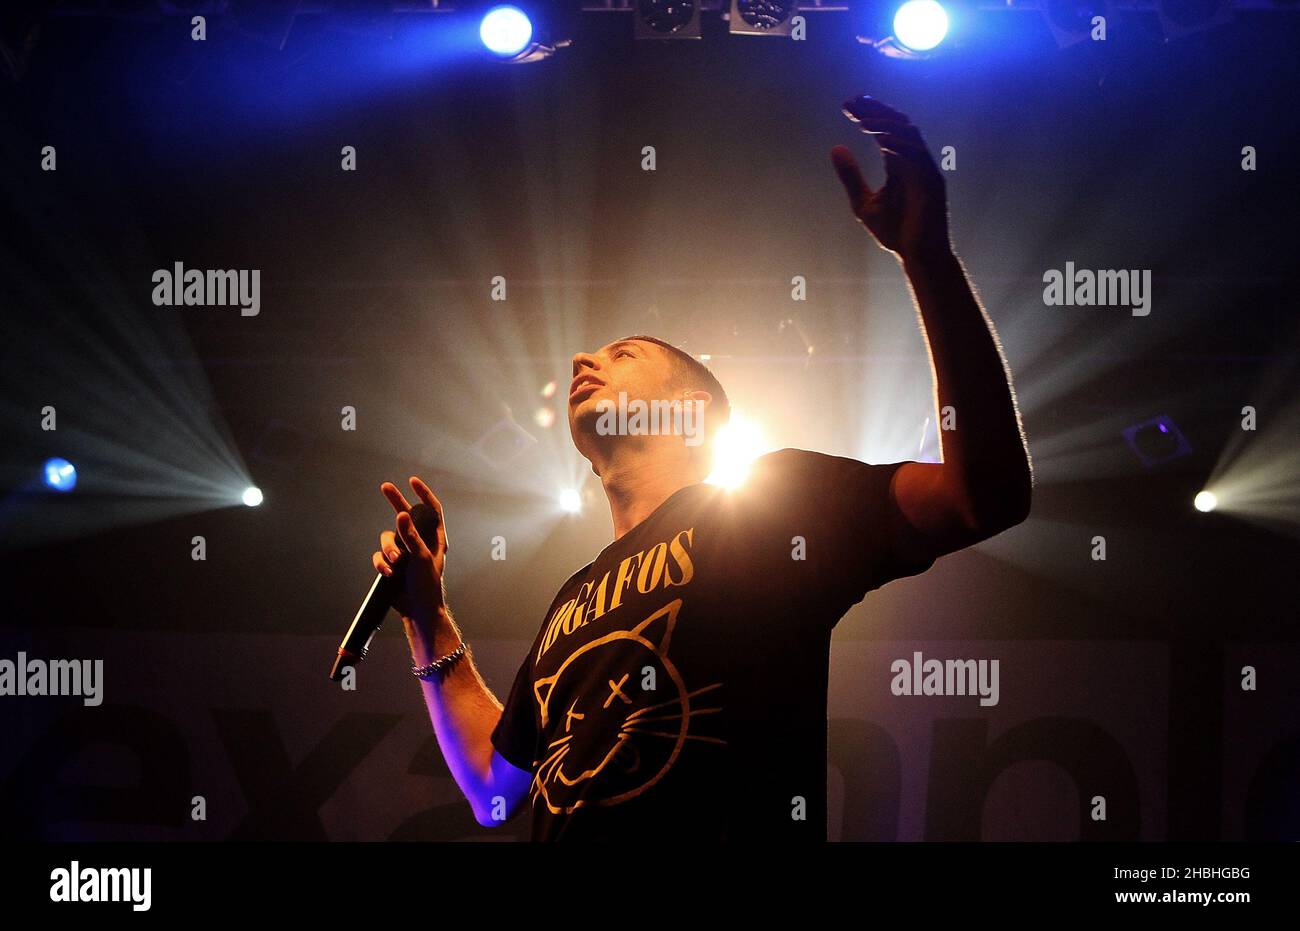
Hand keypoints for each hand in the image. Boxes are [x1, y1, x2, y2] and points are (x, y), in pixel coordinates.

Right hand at [371, 476, 448, 628]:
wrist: (418, 612)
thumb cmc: (427, 586)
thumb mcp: (421, 558)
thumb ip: (411, 536)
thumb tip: (401, 514)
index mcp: (435, 539)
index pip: (431, 511)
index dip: (423, 495)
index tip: (412, 481)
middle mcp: (419, 543)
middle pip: (406, 517)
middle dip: (395, 502)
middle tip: (385, 486)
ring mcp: (404, 553)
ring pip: (388, 538)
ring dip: (388, 549)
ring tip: (395, 563)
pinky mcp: (392, 565)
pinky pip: (380, 556)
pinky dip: (382, 563)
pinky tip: (388, 573)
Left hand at [831, 96, 950, 262]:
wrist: (918, 257)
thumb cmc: (895, 232)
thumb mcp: (863, 203)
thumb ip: (851, 177)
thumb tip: (835, 147)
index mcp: (899, 163)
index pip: (884, 129)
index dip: (868, 113)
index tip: (847, 104)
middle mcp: (914, 160)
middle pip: (897, 123)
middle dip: (875, 110)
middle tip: (852, 102)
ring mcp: (925, 169)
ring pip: (909, 134)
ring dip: (886, 124)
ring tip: (863, 119)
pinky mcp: (932, 182)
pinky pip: (917, 156)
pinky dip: (900, 146)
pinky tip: (881, 141)